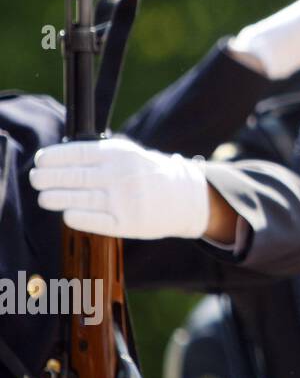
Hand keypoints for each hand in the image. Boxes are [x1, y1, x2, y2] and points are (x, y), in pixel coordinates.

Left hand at [31, 137, 210, 239]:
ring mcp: (124, 200)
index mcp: (119, 153)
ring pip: (78, 199)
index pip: (75, 153)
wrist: (184, 196)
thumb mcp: (128, 154)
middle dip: (47, 179)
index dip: (52, 158)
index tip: (40, 162)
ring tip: (45, 198)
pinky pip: (92, 221)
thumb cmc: (147, 173)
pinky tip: (67, 214)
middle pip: (72, 177)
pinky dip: (75, 216)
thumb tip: (55, 161)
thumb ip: (96, 155)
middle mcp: (121, 175)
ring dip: (55, 198)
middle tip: (37, 180)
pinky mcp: (128, 223)